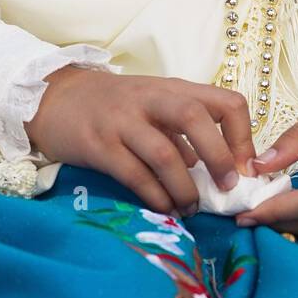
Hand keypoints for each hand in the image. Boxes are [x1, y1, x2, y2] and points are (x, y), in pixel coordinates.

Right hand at [25, 66, 257, 216]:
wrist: (54, 97)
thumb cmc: (114, 105)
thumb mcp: (154, 107)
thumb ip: (183, 132)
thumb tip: (214, 170)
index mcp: (173, 89)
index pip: (225, 101)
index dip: (242, 136)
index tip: (243, 167)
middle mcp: (151, 99)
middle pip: (195, 118)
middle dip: (218, 157)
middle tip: (225, 188)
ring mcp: (123, 121)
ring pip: (164, 154)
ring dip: (184, 188)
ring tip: (191, 208)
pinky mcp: (99, 145)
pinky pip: (134, 175)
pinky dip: (155, 196)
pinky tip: (164, 208)